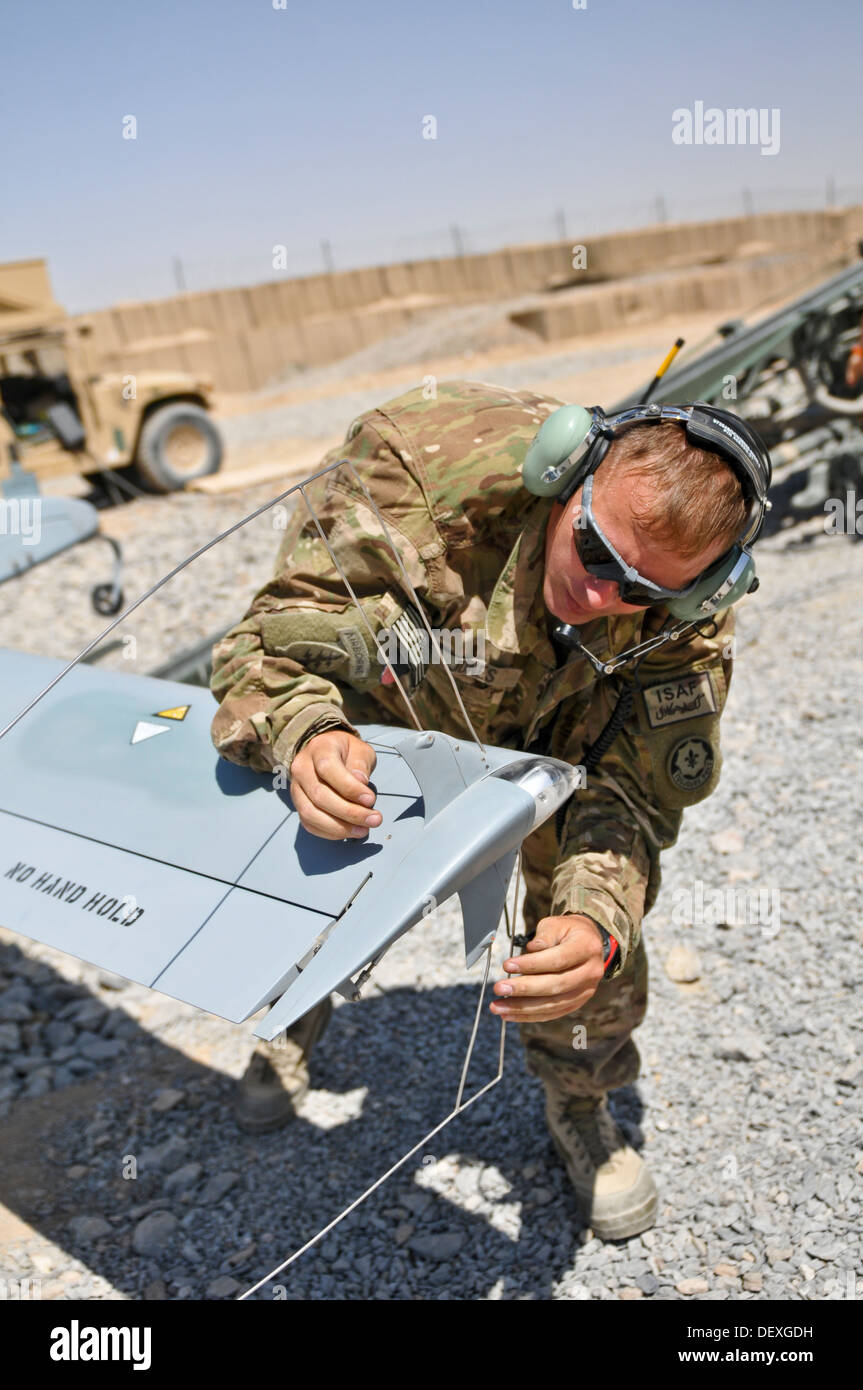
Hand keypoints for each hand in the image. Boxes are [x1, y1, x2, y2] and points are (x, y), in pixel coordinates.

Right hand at [290, 730, 381, 839]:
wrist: (325, 752)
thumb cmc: (345, 751)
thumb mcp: (360, 749)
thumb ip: (360, 763)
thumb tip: (360, 782)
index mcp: (319, 749)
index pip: (328, 769)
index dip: (349, 788)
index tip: (370, 799)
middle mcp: (302, 768)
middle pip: (320, 796)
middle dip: (350, 812)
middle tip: (374, 819)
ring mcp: (296, 788)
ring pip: (311, 814)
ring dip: (339, 827)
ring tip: (363, 830)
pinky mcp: (297, 805)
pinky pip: (309, 824)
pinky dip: (330, 832)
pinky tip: (349, 831)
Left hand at [490, 914, 607, 1022]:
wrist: (588, 942)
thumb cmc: (566, 931)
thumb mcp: (555, 924)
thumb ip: (544, 937)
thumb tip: (530, 951)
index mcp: (587, 948)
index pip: (558, 960)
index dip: (532, 964)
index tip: (507, 965)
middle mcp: (591, 972)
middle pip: (555, 985)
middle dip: (524, 989)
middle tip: (498, 988)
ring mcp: (586, 990)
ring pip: (553, 1004)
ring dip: (522, 1008)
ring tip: (498, 1007)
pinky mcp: (577, 1003)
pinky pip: (552, 1013)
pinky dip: (529, 1016)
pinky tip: (510, 1014)